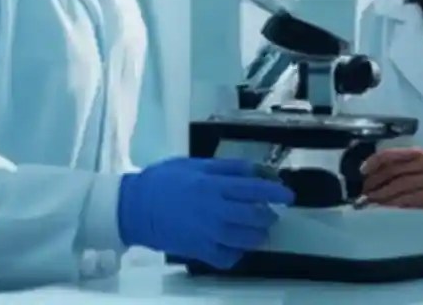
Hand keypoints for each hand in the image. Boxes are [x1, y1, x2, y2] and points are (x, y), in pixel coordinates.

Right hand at [118, 157, 294, 269]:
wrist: (134, 207)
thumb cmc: (163, 181)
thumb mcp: (193, 165)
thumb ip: (225, 167)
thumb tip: (256, 170)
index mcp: (212, 185)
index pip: (254, 190)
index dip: (276, 193)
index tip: (288, 196)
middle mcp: (215, 210)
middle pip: (255, 216)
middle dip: (268, 216)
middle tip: (268, 213)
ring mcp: (208, 233)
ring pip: (247, 239)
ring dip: (258, 235)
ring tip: (256, 230)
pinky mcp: (200, 251)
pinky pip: (229, 257)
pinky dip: (237, 252)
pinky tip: (235, 245)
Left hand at [359, 147, 422, 229]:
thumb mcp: (422, 174)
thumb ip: (402, 171)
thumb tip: (369, 177)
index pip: (393, 153)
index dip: (374, 161)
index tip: (361, 172)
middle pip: (395, 170)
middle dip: (375, 182)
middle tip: (362, 193)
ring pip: (401, 185)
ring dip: (382, 195)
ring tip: (369, 202)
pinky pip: (412, 199)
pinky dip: (395, 203)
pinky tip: (385, 208)